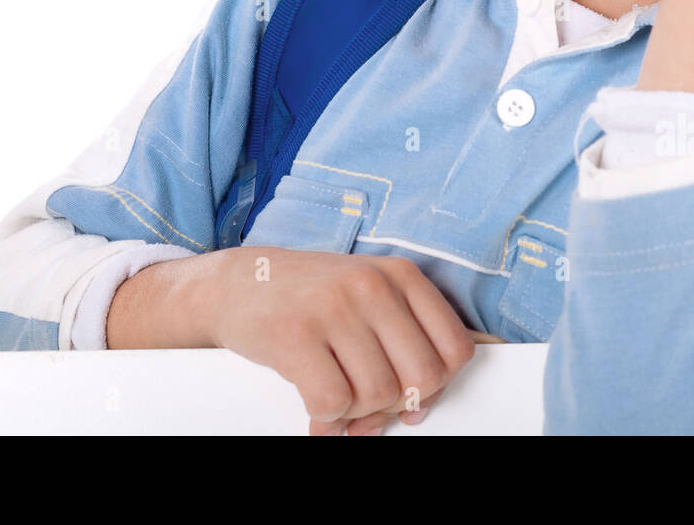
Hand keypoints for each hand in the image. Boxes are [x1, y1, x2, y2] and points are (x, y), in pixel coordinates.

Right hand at [202, 247, 477, 435]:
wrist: (237, 283)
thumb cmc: (311, 299)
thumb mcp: (369, 298)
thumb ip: (403, 343)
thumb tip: (418, 409)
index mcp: (401, 275)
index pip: (456, 348)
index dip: (438, 384)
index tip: (409, 391)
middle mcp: (372, 285)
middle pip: (423, 377)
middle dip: (398, 403)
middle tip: (369, 405)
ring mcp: (333, 307)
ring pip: (379, 394)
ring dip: (357, 413)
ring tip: (337, 400)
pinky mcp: (294, 334)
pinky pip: (333, 402)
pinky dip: (326, 418)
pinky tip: (315, 406)